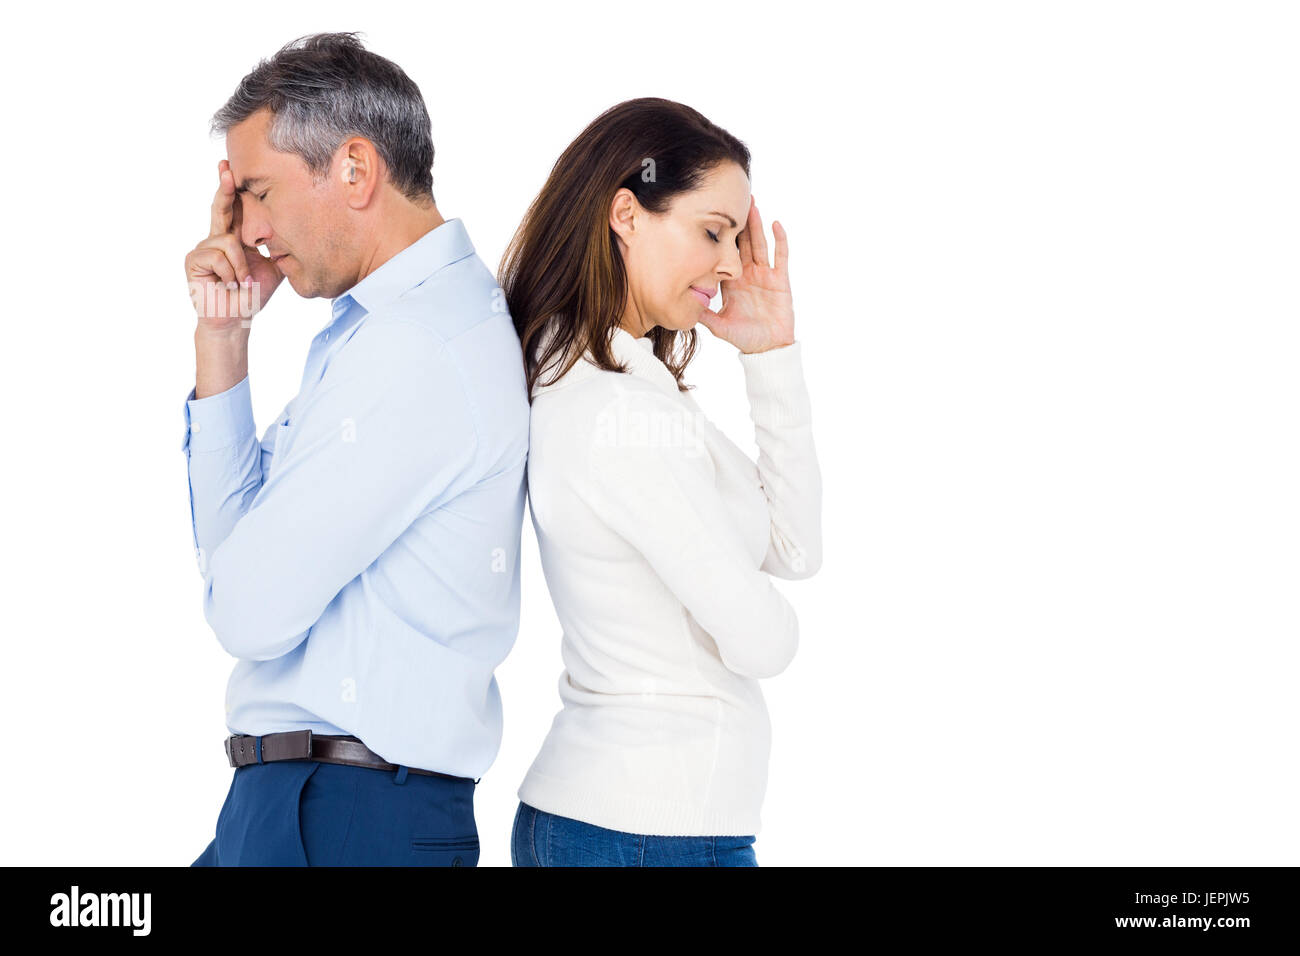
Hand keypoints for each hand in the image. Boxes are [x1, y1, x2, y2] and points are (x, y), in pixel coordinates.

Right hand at [185, 159, 284, 332]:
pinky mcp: (194, 260)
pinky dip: (230, 273)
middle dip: (224, 187)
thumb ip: (277, 248)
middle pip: (221, 207)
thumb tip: (296, 228)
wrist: (237, 318)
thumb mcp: (272, 268)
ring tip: (241, 282)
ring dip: (241, 267)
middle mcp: (217, 238)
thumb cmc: (251, 294)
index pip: (235, 209)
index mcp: (234, 237)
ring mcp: (203, 248)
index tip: (232, 168)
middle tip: (226, 168)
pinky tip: (229, 284)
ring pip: (228, 241)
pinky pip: (219, 256)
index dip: (233, 188)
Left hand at [699, 197, 794, 353]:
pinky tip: (775, 224)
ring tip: (751, 204)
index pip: (725, 254)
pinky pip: (780, 256)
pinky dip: (779, 240)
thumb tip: (682, 305)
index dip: (720, 237)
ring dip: (756, 224)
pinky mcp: (780, 280)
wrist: (767, 349)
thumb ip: (703, 314)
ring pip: (759, 244)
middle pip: (743, 243)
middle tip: (732, 199)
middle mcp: (748, 274)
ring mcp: (765, 275)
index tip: (710, 218)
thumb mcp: (718, 325)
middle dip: (738, 223)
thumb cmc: (744, 337)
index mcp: (732, 282)